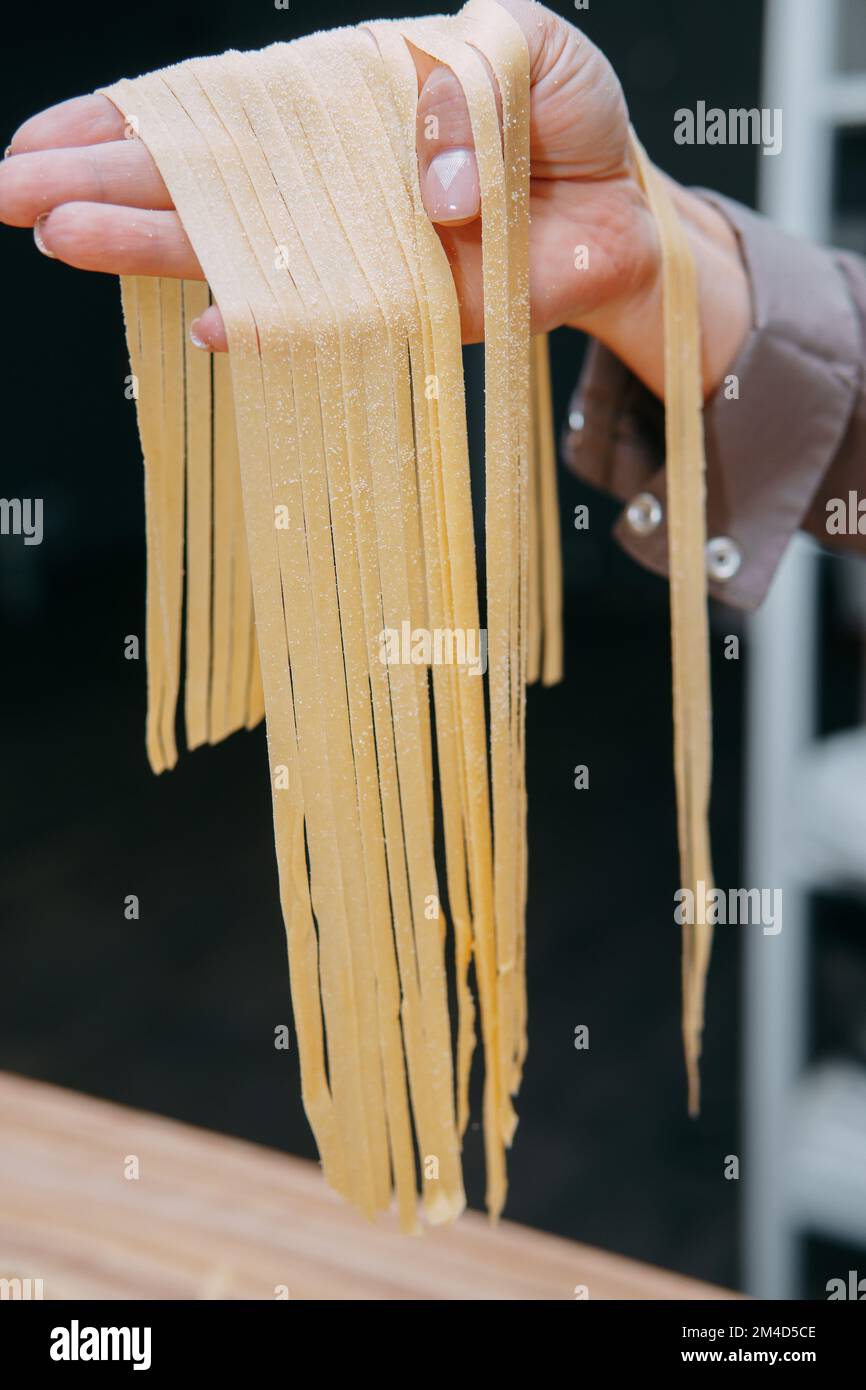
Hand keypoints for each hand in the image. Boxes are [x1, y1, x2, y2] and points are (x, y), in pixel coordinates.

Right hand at [0, 0, 748, 397]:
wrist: (624, 206)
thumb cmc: (566, 116)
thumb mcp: (526, 51)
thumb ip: (467, 93)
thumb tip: (429, 187)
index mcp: (341, 100)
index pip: (222, 105)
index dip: (134, 118)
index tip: (48, 134)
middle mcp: (331, 178)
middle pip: (204, 178)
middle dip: (105, 179)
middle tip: (13, 193)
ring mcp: (357, 248)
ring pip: (241, 249)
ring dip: (152, 246)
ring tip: (64, 238)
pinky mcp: (399, 310)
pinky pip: (323, 320)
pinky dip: (272, 325)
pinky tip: (208, 325)